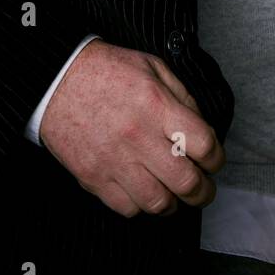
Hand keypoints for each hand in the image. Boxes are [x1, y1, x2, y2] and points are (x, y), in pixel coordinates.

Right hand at [38, 38, 225, 218]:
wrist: (56, 80)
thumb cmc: (105, 71)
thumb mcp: (152, 66)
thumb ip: (182, 95)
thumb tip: (201, 126)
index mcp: (156, 105)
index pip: (204, 145)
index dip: (217, 159)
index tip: (214, 161)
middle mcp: (138, 136)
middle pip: (187, 182)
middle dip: (203, 191)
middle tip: (203, 188)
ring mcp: (115, 160)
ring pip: (159, 203)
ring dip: (174, 203)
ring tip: (173, 193)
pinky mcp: (94, 177)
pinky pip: (127, 208)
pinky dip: (140, 205)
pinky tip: (142, 189)